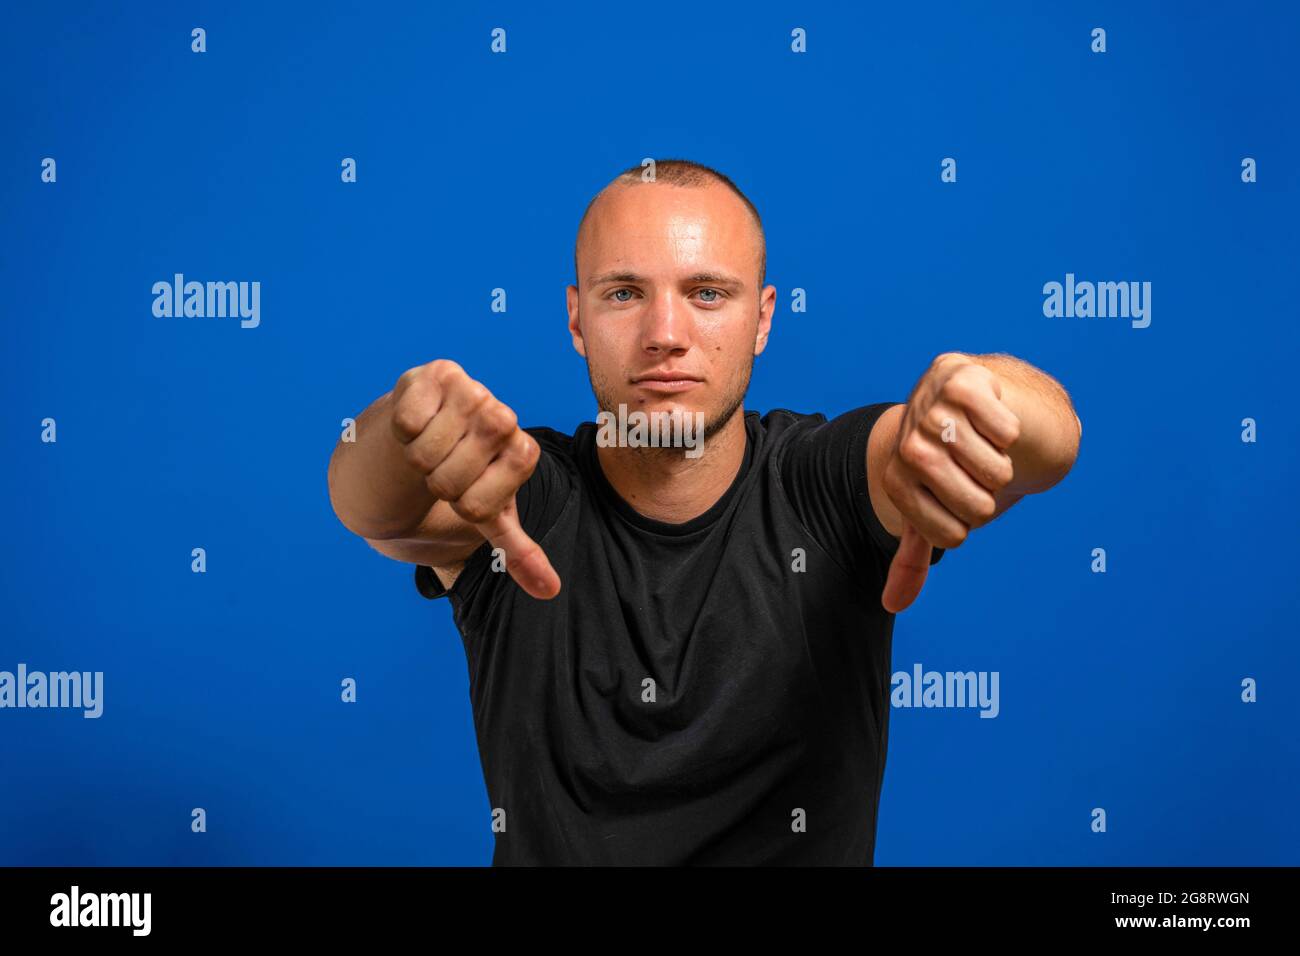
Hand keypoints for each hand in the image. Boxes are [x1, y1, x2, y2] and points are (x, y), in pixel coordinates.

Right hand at [389, 359, 560, 599]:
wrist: (435, 427)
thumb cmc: (469, 474)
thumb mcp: (493, 513)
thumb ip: (518, 550)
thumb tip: (550, 592)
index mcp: (523, 453)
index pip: (476, 508)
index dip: (459, 507)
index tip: (466, 490)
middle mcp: (504, 417)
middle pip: (450, 479)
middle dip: (437, 484)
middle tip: (443, 470)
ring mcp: (473, 391)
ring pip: (425, 451)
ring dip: (417, 458)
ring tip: (431, 447)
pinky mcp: (438, 374)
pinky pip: (406, 420)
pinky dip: (403, 430)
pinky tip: (420, 421)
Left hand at [881, 353, 1020, 612]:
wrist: (981, 396)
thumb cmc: (960, 461)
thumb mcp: (934, 506)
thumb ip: (913, 555)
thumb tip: (892, 605)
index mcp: (895, 477)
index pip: (947, 533)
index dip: (970, 524)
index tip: (964, 500)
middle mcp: (905, 441)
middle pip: (970, 502)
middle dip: (991, 499)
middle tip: (986, 479)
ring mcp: (929, 406)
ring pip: (989, 465)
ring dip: (1003, 465)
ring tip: (992, 452)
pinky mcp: (959, 376)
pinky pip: (1000, 426)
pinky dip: (1009, 430)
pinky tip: (996, 419)